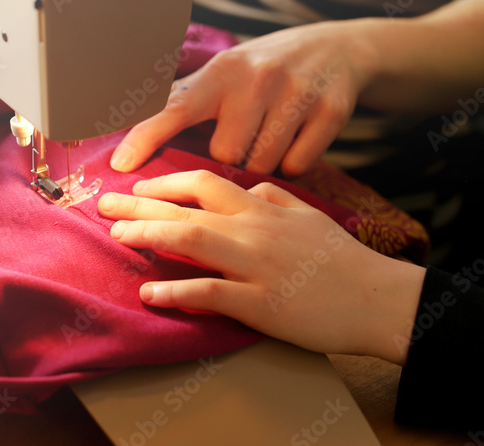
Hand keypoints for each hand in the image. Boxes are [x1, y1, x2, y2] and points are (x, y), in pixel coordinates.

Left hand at [97, 170, 424, 364]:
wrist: (380, 299)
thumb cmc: (343, 259)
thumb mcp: (310, 216)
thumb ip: (275, 197)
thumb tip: (247, 188)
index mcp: (263, 207)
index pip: (204, 182)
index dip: (165, 182)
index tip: (136, 187)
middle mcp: (254, 229)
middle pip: (186, 207)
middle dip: (139, 204)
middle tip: (103, 204)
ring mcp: (255, 265)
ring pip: (191, 239)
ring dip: (148, 235)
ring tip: (116, 236)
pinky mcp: (260, 302)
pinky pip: (209, 293)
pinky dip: (175, 291)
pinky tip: (149, 292)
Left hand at [110, 21, 378, 175]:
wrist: (338, 47)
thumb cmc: (263, 70)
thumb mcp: (224, 73)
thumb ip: (184, 102)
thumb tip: (130, 136)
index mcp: (221, 71)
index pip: (175, 107)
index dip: (146, 136)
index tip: (121, 164)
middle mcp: (256, 78)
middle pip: (225, 154)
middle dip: (230, 156)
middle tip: (244, 134)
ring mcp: (296, 92)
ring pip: (261, 164)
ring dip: (261, 163)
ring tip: (270, 135)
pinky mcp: (331, 111)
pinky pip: (298, 166)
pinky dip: (294, 164)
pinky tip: (296, 140)